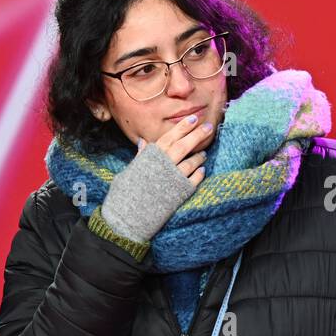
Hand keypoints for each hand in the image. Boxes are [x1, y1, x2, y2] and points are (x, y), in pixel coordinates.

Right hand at [98, 116, 213, 245]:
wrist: (128, 216)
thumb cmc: (126, 193)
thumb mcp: (130, 170)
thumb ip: (140, 156)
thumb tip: (143, 142)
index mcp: (151, 157)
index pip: (169, 137)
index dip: (182, 127)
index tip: (193, 119)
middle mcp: (164, 165)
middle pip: (184, 145)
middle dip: (198, 134)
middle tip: (209, 127)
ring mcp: (173, 178)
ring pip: (192, 162)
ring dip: (200, 156)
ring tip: (204, 153)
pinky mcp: (180, 192)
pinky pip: (194, 179)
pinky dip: (199, 173)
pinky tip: (202, 170)